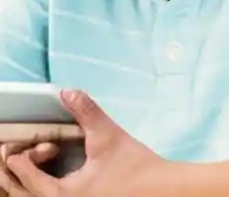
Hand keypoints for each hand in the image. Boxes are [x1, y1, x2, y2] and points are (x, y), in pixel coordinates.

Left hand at [3, 90, 175, 196]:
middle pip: (15, 190)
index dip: (24, 151)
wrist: (161, 190)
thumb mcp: (109, 138)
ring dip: (24, 180)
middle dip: (15, 168)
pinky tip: (52, 174)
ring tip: (32, 162)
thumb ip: (87, 113)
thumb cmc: (136, 169)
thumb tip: (68, 93)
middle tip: (23, 149)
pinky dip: (38, 187)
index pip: (21, 172)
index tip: (38, 140)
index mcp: (59, 194)